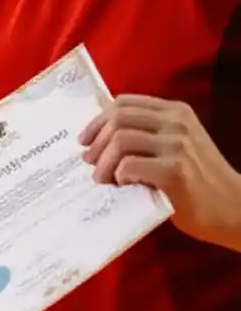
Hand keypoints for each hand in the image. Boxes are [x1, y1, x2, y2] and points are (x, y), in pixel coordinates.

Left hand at [80, 94, 240, 246]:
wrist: (232, 207)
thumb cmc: (196, 180)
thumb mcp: (175, 146)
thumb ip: (144, 136)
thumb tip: (94, 139)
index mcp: (175, 112)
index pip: (123, 103)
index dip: (98, 121)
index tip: (86, 141)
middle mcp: (177, 123)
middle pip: (117, 118)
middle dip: (96, 142)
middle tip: (90, 163)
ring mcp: (177, 145)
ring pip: (119, 140)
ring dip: (103, 163)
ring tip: (103, 179)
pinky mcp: (175, 171)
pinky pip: (129, 165)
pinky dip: (118, 176)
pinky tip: (124, 186)